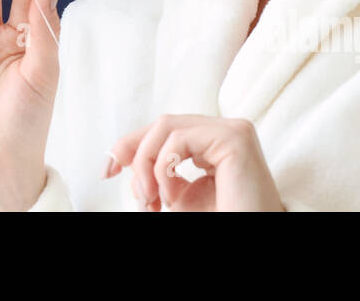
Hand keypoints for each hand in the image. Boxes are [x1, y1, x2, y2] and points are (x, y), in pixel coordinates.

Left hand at [105, 114, 284, 211]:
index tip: (107, 171)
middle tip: (138, 197)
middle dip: (135, 156)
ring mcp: (232, 130)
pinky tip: (170, 197)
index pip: (165, 130)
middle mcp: (225, 130)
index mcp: (213, 142)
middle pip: (162, 125)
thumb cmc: (221, 219)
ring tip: (151, 201)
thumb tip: (118, 156)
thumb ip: (158, 170)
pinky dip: (163, 168)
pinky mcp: (235, 138)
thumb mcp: (178, 195)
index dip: (130, 145)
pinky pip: (179, 139)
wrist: (252, 236)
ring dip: (147, 165)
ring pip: (166, 127)